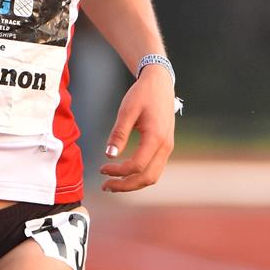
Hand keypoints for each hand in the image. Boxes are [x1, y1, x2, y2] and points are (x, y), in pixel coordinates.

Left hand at [100, 65, 176, 191]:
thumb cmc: (143, 94)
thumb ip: (119, 133)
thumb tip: (109, 155)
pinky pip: (154, 169)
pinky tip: (124, 174)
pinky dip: (139, 176)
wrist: (161, 83)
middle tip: (105, 186)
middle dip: (125, 186)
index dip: (119, 172)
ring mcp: (167, 147)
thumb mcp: (127, 110)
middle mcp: (166, 146)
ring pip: (153, 177)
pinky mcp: (165, 146)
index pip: (137, 166)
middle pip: (147, 178)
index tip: (102, 168)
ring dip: (133, 184)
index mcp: (156, 137)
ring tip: (112, 183)